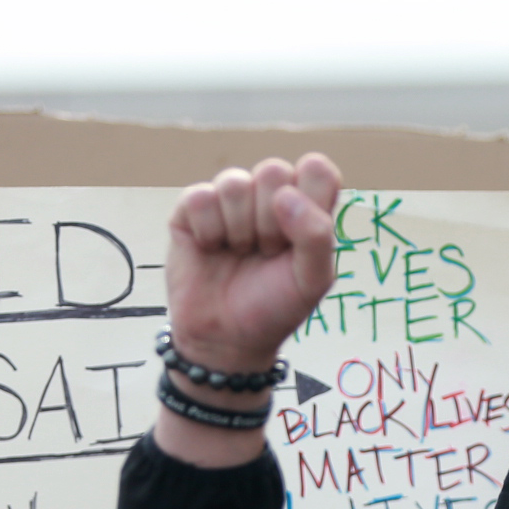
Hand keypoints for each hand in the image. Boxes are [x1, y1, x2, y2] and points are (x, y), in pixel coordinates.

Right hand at [163, 154, 341, 377]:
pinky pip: (200, 197)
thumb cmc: (274, 307)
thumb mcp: (312, 281)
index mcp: (304, 206)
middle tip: (267, 253)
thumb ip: (317, 236)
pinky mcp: (192, 209)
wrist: (226, 339)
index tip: (299, 237)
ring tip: (240, 253)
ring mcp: (229, 201)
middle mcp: (267, 196)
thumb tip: (285, 195)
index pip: (316, 169)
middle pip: (274, 171)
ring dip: (239, 229)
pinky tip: (211, 250)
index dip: (309, 198)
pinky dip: (208, 231)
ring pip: (234, 182)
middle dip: (271, 221)